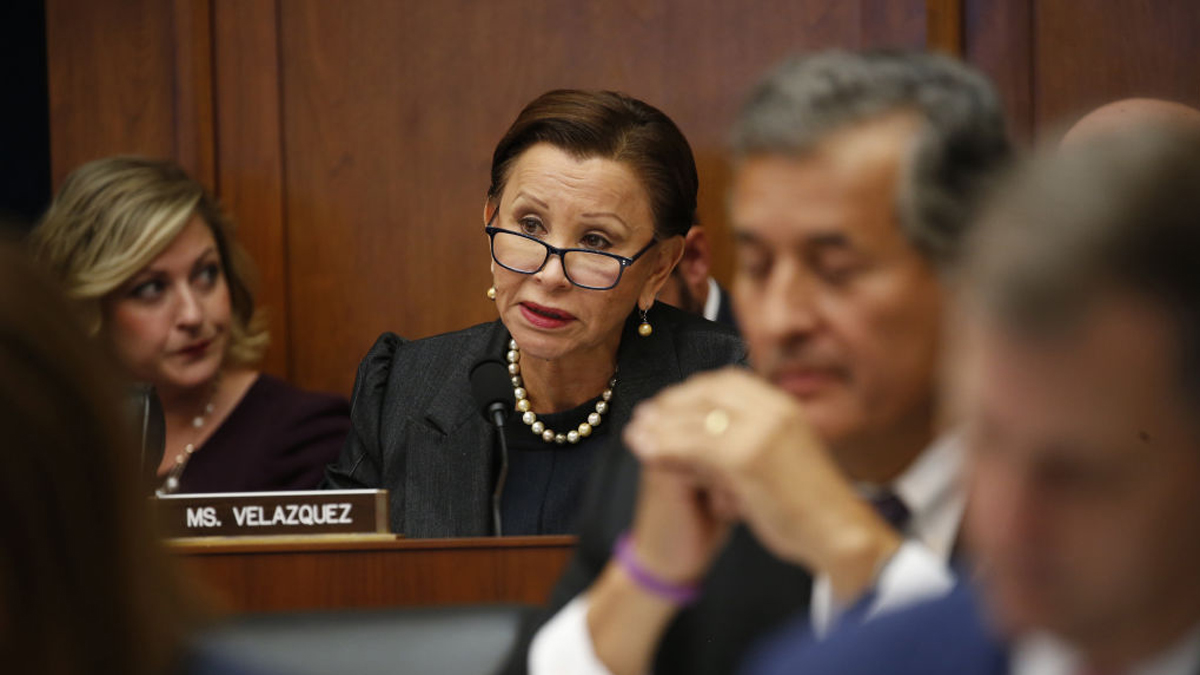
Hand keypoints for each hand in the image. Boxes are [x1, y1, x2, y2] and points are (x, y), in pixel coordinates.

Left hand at [623, 368, 901, 601]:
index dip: (693, 390)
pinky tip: (646, 453)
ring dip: (660, 425)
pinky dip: (665, 447)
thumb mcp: (781, 458)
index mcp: (784, 406)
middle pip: (707, 392)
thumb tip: (704, 437)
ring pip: (696, 418)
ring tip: (635, 434)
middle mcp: (773, 410)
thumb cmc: (811, 504)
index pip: (728, 381)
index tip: (668, 402)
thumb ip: (749, 440)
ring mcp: (760, 431)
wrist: (838, 533)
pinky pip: (693, 445)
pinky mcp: (747, 458)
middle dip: (671, 403)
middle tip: (643, 416)